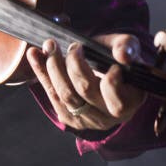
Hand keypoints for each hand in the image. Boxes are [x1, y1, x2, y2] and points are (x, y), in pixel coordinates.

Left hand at [25, 34, 146, 130]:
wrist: (102, 70)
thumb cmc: (116, 60)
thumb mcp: (126, 48)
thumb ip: (127, 47)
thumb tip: (122, 54)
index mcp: (130, 102)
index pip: (118, 100)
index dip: (109, 81)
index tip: (105, 62)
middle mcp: (109, 116)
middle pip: (85, 91)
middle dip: (74, 64)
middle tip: (72, 45)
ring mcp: (86, 119)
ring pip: (65, 95)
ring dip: (53, 67)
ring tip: (50, 45)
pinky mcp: (68, 117)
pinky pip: (51, 95)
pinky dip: (41, 73)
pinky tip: (35, 54)